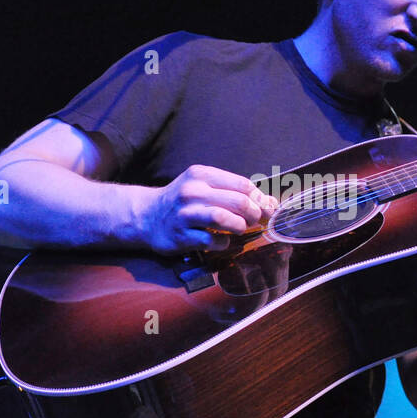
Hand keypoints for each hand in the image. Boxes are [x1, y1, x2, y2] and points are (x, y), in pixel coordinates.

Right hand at [140, 164, 278, 254]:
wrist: (147, 216)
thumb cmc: (183, 201)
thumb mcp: (204, 186)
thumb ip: (233, 191)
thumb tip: (270, 203)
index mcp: (201, 175)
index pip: (242, 184)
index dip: (259, 199)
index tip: (265, 209)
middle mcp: (192, 191)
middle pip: (238, 201)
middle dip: (253, 214)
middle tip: (253, 221)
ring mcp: (185, 213)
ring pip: (224, 218)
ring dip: (239, 227)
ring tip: (239, 229)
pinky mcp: (181, 235)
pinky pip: (211, 241)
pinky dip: (223, 243)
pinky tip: (221, 242)